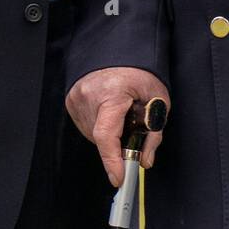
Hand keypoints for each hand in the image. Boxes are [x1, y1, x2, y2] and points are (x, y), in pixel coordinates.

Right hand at [66, 67, 170, 186]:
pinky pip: (86, 125)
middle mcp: (88, 95)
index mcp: (110, 93)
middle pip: (102, 138)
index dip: (112, 161)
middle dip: (118, 145)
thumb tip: (145, 161)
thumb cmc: (139, 72)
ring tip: (122, 116)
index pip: (106, 135)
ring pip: (93, 134)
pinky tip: (110, 114)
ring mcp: (76, 97)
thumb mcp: (157, 100)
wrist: (120, 49)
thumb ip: (153, 133)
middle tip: (133, 134)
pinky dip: (99, 127)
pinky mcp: (71, 100)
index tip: (118, 178)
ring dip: (109, 136)